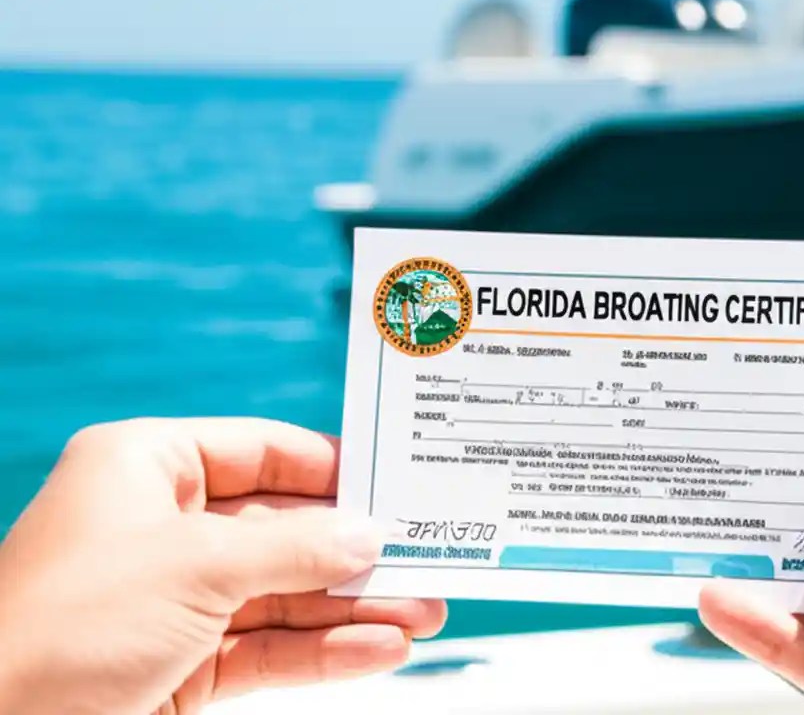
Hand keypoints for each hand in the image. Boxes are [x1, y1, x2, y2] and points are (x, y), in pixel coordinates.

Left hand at [0, 418, 445, 714]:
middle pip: (284, 529)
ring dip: (354, 607)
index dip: (332, 467)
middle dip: (356, 551)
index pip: (261, 451)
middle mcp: (161, 528)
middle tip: (427, 559)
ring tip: (423, 614)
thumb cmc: (62, 628)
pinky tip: (378, 650)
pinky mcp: (179, 666)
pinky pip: (268, 647)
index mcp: (146, 468)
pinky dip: (323, 651)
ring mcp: (173, 600)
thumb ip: (294, 547)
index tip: (397, 484)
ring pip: (284, 594)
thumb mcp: (195, 567)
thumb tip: (368, 536)